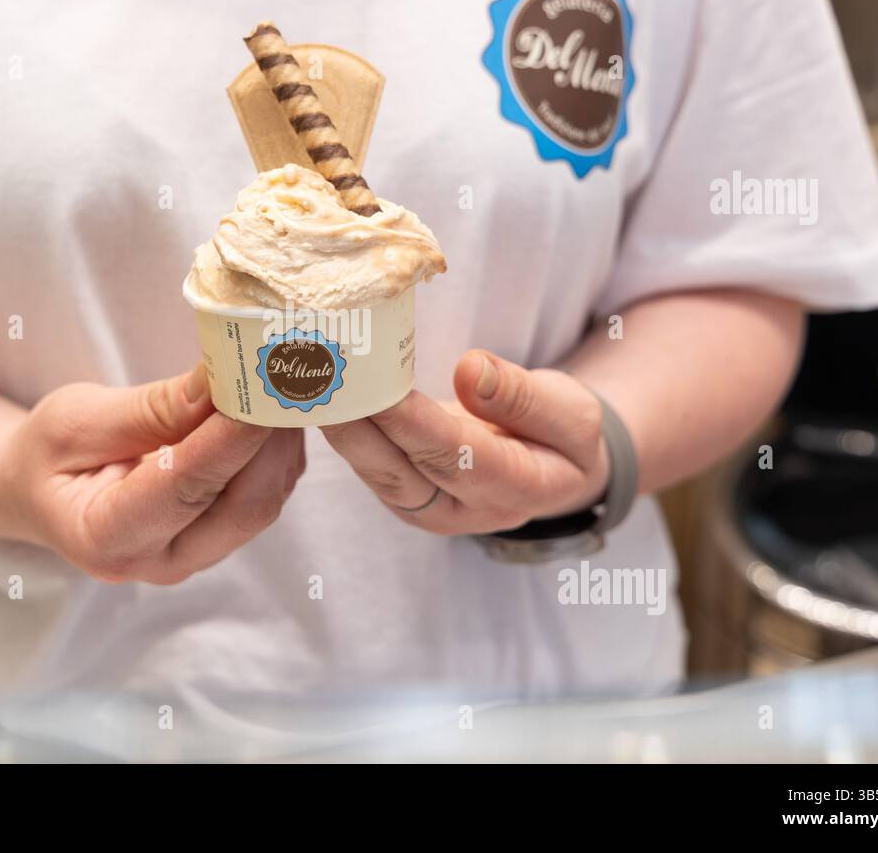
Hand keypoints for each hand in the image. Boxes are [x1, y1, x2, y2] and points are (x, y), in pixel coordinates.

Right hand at [0, 366, 303, 583]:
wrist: (38, 492)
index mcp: (106, 539)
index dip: (231, 437)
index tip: (261, 388)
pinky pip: (264, 496)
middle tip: (286, 375)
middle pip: (243, 506)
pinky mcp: (219, 537)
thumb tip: (217, 382)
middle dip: (270, 438)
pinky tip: (271, 408)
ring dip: (280, 442)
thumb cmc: (46, 455)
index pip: (186, 487)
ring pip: (263, 501)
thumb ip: (149, 410)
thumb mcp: (75, 421)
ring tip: (283, 382)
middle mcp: (160, 562)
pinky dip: (275, 451)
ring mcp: (196, 556)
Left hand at [320, 351, 606, 534]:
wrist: (554, 470)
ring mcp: (425, 507)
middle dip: (355, 425)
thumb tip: (470, 368)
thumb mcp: (574, 414)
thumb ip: (524, 396)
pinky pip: (366, 460)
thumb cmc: (565, 437)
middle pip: (397, 470)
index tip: (377, 387)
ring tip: (304, 379)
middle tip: (318, 379)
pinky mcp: (401, 492)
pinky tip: (315, 391)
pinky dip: (341, 425)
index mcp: (514, 490)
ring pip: (372, 469)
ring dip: (337, 424)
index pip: (454, 456)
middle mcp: (461, 510)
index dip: (413, 423)